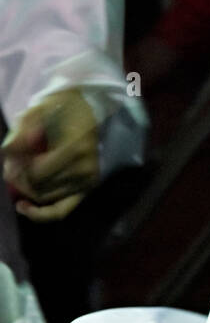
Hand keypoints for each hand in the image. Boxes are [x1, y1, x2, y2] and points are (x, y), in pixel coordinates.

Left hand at [2, 90, 99, 220]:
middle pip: (39, 187)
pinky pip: (61, 211)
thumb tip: (7, 154)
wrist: (89, 109)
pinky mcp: (87, 188)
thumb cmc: (60, 108)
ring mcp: (88, 181)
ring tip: (18, 172)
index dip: (16, 169)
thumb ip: (20, 133)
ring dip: (25, 189)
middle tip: (10, 164)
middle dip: (17, 178)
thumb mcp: (37, 111)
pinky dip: (40, 214)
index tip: (9, 156)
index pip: (36, 173)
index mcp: (76, 149)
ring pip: (44, 197)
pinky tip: (23, 207)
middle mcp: (85, 169)